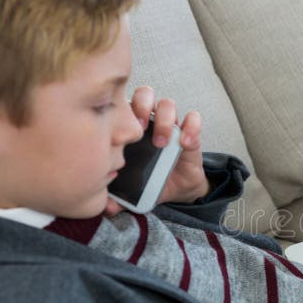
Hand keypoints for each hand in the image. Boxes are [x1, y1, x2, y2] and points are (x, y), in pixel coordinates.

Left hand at [105, 87, 208, 215]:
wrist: (178, 189)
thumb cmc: (151, 181)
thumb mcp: (133, 189)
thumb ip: (119, 196)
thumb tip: (108, 207)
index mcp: (130, 128)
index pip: (121, 104)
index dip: (119, 110)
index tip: (119, 131)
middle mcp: (150, 120)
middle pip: (144, 94)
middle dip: (141, 106)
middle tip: (140, 129)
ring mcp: (171, 125)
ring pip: (167, 103)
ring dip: (163, 119)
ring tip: (160, 142)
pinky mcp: (191, 133)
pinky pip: (194, 118)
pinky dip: (191, 127)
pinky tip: (185, 143)